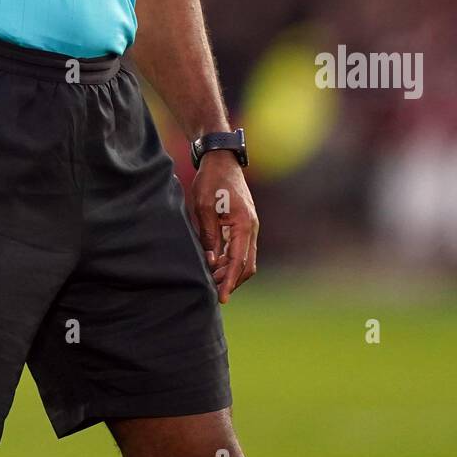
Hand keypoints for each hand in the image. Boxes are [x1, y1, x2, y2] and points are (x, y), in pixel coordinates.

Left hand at [187, 152, 258, 303]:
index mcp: (244, 224)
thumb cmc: (211, 180)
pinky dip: (231, 259)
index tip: (221, 298)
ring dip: (231, 270)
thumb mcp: (204, 207)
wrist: (221, 159)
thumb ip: (209, 236)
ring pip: (245, 258)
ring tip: (212, 279)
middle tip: (212, 290)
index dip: (230, 281)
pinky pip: (242, 248)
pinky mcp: (245, 223)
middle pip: (247, 264)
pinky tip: (217, 264)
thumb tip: (212, 262)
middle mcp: (252, 227)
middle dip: (232, 280)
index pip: (239, 261)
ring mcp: (250, 225)